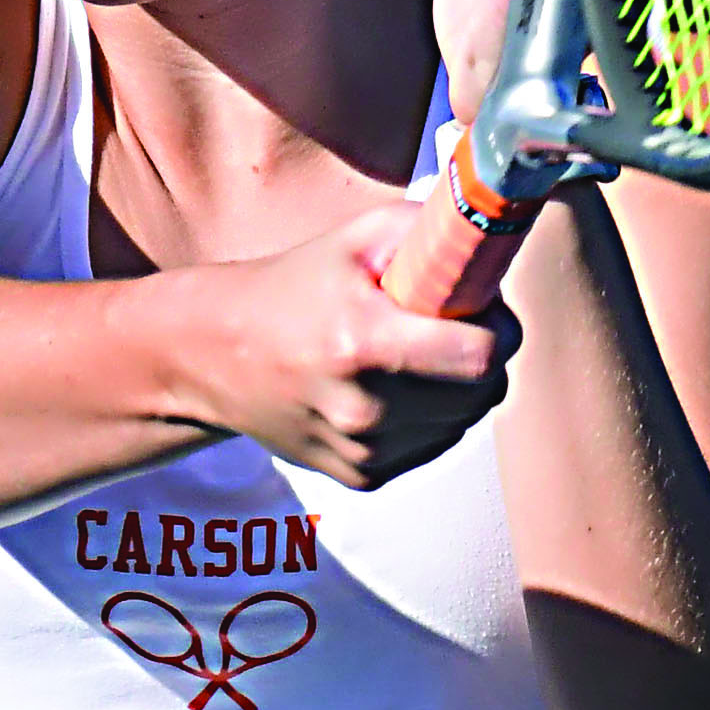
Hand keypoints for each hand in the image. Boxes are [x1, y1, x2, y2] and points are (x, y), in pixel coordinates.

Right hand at [184, 204, 516, 488]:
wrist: (215, 356)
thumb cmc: (292, 288)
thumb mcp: (356, 239)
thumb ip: (430, 233)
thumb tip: (492, 248)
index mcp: (363, 341)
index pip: (481, 355)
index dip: (495, 327)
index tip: (479, 310)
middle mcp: (364, 407)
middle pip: (483, 393)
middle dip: (479, 356)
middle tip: (445, 328)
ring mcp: (363, 450)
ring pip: (462, 423)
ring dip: (454, 390)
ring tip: (407, 358)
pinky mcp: (361, 477)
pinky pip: (432, 446)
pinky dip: (426, 419)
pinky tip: (388, 390)